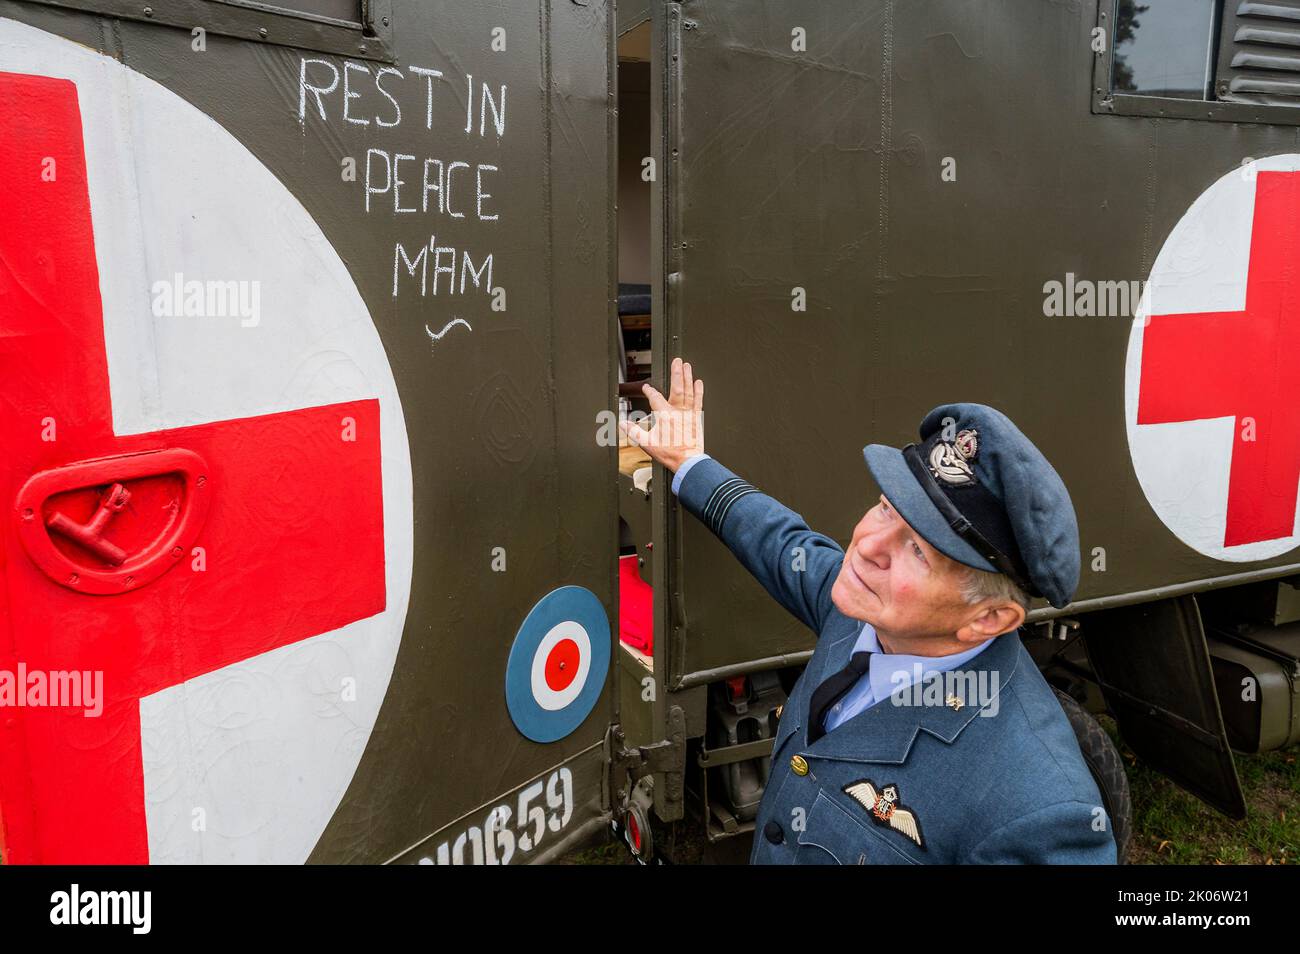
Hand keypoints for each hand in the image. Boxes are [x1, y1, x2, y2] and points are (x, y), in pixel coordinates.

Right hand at [620, 356, 704, 471]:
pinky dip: (699, 391)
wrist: (688, 462)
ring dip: (688, 377)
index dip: (649, 391)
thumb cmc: (670, 453)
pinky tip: (699, 383)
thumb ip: (634, 431)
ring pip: (688, 391)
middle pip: (677, 388)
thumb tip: (622, 424)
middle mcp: (678, 411)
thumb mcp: (647, 444)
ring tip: (687, 366)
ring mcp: (689, 413)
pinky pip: (698, 401)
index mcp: (664, 415)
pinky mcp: (697, 417)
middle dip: (676, 373)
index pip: (655, 398)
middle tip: (677, 361)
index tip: (646, 387)